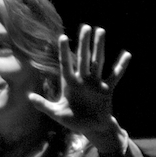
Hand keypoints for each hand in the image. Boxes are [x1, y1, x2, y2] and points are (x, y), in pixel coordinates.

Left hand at [29, 25, 129, 151]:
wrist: (91, 128)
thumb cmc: (73, 121)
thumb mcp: (57, 114)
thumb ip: (44, 105)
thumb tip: (29, 97)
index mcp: (70, 84)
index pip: (66, 64)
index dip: (64, 52)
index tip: (63, 37)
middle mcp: (82, 80)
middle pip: (83, 58)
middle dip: (84, 43)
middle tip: (85, 27)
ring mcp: (95, 83)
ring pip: (97, 62)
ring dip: (99, 47)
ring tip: (100, 31)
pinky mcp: (107, 89)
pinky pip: (115, 75)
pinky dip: (121, 66)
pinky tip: (127, 54)